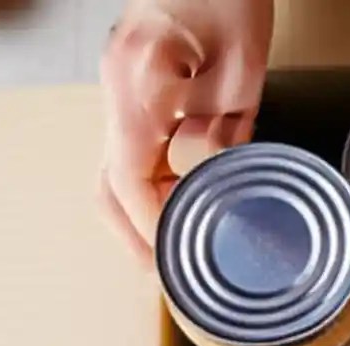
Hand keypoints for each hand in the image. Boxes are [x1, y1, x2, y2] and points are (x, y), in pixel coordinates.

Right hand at [99, 0, 272, 259]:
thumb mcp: (237, 69)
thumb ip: (220, 128)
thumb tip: (204, 176)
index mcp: (139, 94)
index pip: (129, 182)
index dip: (149, 227)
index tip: (169, 259)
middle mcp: (125, 95)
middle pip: (112, 182)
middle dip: (135, 233)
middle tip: (164, 272)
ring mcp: (130, 90)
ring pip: (124, 166)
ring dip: (149, 209)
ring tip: (181, 246)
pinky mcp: (146, 86)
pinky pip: (144, 144)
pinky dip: (162, 178)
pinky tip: (190, 198)